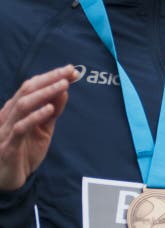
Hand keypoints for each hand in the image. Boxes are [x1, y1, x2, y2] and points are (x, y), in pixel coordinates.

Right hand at [0, 65, 78, 190]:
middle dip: (50, 78)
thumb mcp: (43, 129)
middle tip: (70, 71)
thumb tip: (64, 90)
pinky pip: (20, 128)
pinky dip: (35, 117)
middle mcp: (7, 116)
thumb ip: (52, 111)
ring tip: (63, 85)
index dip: (50, 76)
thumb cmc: (25, 151)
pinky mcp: (7, 147)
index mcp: (14, 110)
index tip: (71, 70)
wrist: (10, 180)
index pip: (31, 86)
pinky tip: (49, 109)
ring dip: (44, 93)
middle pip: (27, 91)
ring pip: (22, 105)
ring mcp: (5, 131)